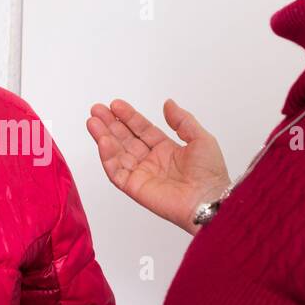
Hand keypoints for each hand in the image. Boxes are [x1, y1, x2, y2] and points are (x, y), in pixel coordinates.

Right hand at [86, 98, 230, 234]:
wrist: (209, 200)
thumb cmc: (210, 174)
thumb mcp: (200, 138)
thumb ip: (182, 120)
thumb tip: (167, 104)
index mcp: (166, 150)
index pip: (141, 129)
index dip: (128, 116)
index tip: (115, 104)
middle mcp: (151, 161)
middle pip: (125, 139)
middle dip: (110, 124)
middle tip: (97, 110)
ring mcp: (141, 174)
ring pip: (117, 153)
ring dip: (103, 137)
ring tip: (93, 122)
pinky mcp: (134, 188)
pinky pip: (116, 171)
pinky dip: (107, 157)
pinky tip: (103, 141)